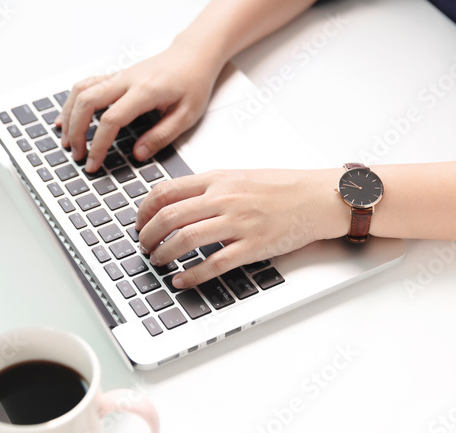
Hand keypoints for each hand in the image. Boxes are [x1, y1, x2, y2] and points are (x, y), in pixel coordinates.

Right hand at [55, 40, 224, 172]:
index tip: (93, 163)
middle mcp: (127, 80)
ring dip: (69, 115)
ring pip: (81, 90)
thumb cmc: (192, 83)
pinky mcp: (115, 75)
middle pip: (87, 101)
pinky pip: (85, 85)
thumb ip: (161, 136)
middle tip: (78, 155)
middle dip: (77, 131)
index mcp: (146, 90)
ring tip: (67, 140)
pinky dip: (72, 102)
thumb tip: (137, 154)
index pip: (112, 119)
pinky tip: (67, 118)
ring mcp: (118, 75)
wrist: (192, 56)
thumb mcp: (187, 115)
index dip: (98, 144)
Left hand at [135, 168, 343, 288]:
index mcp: (217, 179)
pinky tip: (182, 279)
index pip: (166, 191)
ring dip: (164, 254)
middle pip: (169, 217)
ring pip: (186, 239)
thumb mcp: (239, 176)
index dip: (144, 210)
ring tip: (158, 262)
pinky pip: (215, 263)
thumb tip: (176, 201)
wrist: (316, 197)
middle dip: (148, 236)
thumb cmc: (281, 187)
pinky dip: (192, 274)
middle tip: (143, 246)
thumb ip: (209, 187)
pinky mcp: (253, 246)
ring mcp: (239, 222)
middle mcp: (224, 198)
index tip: (139, 223)